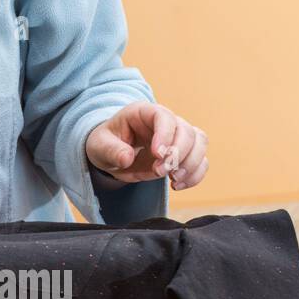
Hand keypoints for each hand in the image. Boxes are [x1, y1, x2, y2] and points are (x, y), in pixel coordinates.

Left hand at [85, 102, 208, 191]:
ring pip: (199, 143)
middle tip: (160, 171)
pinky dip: (195, 175)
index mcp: (143, 113)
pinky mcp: (183, 154)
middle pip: (187, 131)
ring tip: (173, 179)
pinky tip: (178, 185)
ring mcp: (176, 137)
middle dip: (178, 154)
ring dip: (191, 164)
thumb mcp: (98, 146)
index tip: (157, 154)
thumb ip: (111, 150)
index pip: (163, 116)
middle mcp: (164, 122)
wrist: (111, 156)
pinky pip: (200, 161)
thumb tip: (126, 158)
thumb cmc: (105, 144)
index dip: (165, 134)